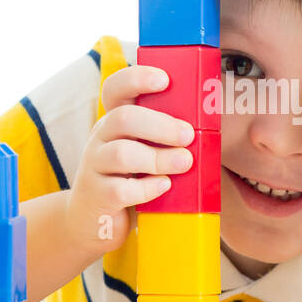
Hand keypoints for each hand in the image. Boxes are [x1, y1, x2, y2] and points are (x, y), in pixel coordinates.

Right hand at [65, 64, 194, 249]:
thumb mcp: (144, 153)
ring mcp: (95, 166)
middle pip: (124, 118)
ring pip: (123, 153)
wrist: (95, 222)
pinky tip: (164, 186)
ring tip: (184, 163)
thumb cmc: (130, 181)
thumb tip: (207, 125)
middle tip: (188, 136)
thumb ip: (164, 139)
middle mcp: (101, 138)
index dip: (137, 78)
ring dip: (159, 158)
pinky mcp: (97, 196)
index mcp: (115, 121)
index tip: (164, 80)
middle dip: (161, 125)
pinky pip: (121, 189)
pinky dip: (147, 187)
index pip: (115, 89)